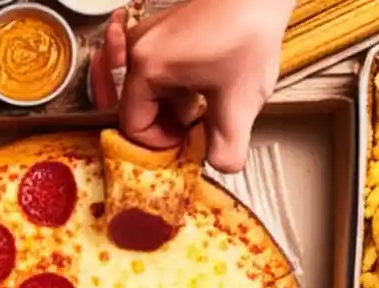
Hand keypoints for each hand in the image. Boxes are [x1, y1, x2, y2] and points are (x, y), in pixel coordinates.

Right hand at [91, 1, 293, 171]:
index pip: (132, 125)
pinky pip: (147, 68)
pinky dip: (166, 85)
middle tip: (192, 127)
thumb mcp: (240, 101)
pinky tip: (194, 85)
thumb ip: (228, 147)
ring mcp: (145, 36)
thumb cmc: (248, 31)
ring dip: (163, 105)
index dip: (159, 143)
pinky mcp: (159, 30)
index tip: (187, 142)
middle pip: (131, 107)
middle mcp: (136, 49)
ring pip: (138, 88)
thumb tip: (220, 166)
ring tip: (195, 105)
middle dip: (161, 124)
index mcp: (147, 68)